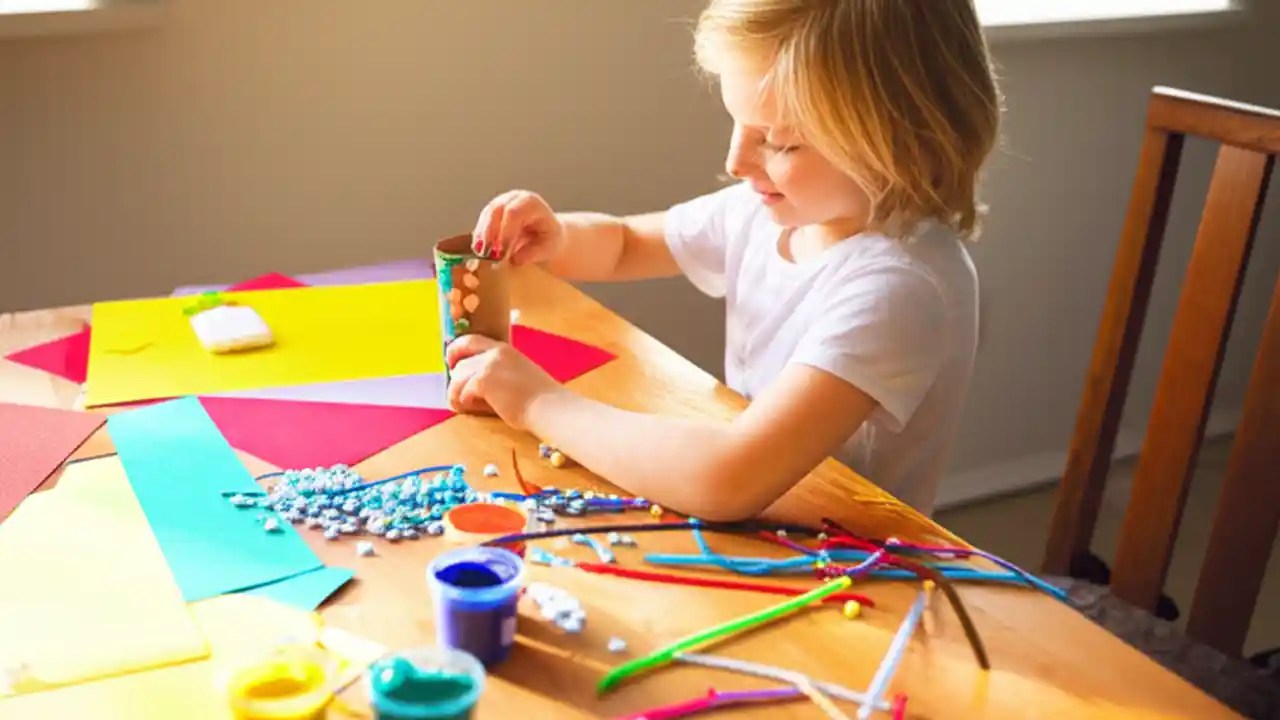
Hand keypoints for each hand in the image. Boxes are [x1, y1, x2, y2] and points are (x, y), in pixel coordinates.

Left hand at [446, 334, 561, 429]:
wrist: (548, 407)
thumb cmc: (538, 398)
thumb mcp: (517, 375)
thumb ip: (498, 373)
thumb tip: (473, 386)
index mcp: (505, 349)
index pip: (470, 340)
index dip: (455, 350)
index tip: (451, 363)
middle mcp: (495, 352)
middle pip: (460, 361)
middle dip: (454, 379)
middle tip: (454, 393)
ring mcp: (489, 365)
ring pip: (457, 377)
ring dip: (456, 393)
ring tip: (461, 406)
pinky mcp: (484, 381)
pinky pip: (463, 392)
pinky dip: (463, 402)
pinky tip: (471, 408)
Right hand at [472, 190, 565, 265]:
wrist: (545, 234)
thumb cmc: (549, 239)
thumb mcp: (548, 248)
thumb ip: (533, 253)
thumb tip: (514, 260)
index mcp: (531, 202)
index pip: (513, 213)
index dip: (504, 233)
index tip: (501, 254)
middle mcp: (514, 198)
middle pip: (495, 211)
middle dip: (489, 234)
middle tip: (487, 255)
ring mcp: (500, 203)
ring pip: (485, 217)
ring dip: (481, 237)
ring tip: (482, 256)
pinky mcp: (491, 213)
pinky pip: (481, 223)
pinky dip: (479, 239)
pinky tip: (480, 252)